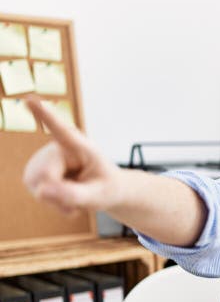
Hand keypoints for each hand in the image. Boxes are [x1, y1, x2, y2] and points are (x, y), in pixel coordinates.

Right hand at [22, 94, 122, 215]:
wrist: (104, 190)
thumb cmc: (106, 188)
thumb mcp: (99, 196)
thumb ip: (75, 195)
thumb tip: (41, 191)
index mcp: (80, 146)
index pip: (61, 131)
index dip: (45, 116)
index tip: (31, 100)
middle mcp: (57, 147)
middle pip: (45, 177)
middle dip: (60, 195)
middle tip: (81, 197)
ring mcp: (43, 159)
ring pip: (38, 187)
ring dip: (57, 200)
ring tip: (76, 195)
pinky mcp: (35, 171)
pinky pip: (37, 193)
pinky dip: (52, 201)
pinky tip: (66, 196)